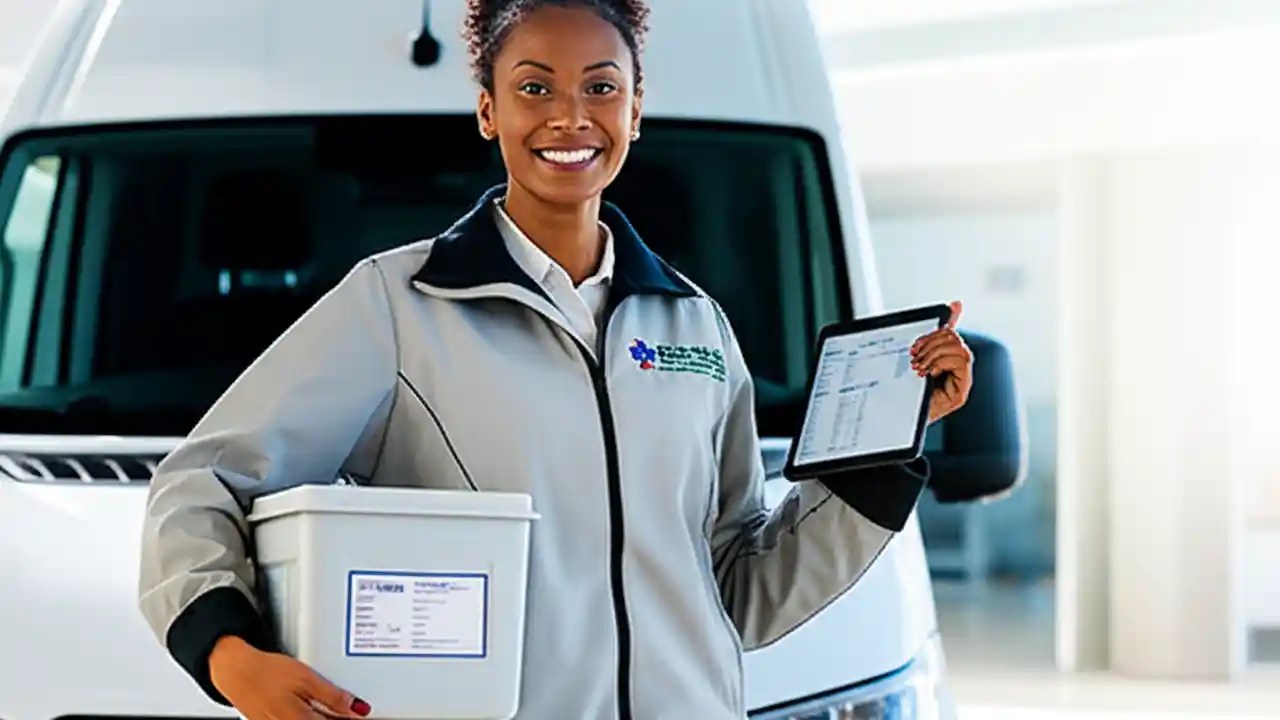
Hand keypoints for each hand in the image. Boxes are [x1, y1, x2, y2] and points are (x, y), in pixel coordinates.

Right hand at [209, 636, 370, 719]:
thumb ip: (331, 695)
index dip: (350, 719)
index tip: (363, 714)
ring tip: (337, 712)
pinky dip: (311, 717)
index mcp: (301, 718)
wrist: (237, 672)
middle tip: (352, 711)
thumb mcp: (305, 677)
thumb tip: (356, 708)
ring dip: (327, 719)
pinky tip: (317, 712)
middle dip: (340, 719)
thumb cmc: (267, 671)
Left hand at [909, 300, 973, 424]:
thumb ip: (923, 341)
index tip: (929, 329)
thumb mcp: (909, 361)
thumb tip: (938, 314)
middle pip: (955, 338)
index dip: (944, 324)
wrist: (897, 420)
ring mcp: (960, 381)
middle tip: (915, 355)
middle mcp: (955, 370)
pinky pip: (963, 363)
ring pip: (961, 349)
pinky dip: (944, 363)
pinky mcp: (961, 393)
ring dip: (936, 353)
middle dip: (932, 341)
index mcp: (943, 360)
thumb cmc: (903, 393)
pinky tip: (930, 373)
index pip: (950, 334)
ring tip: (920, 366)